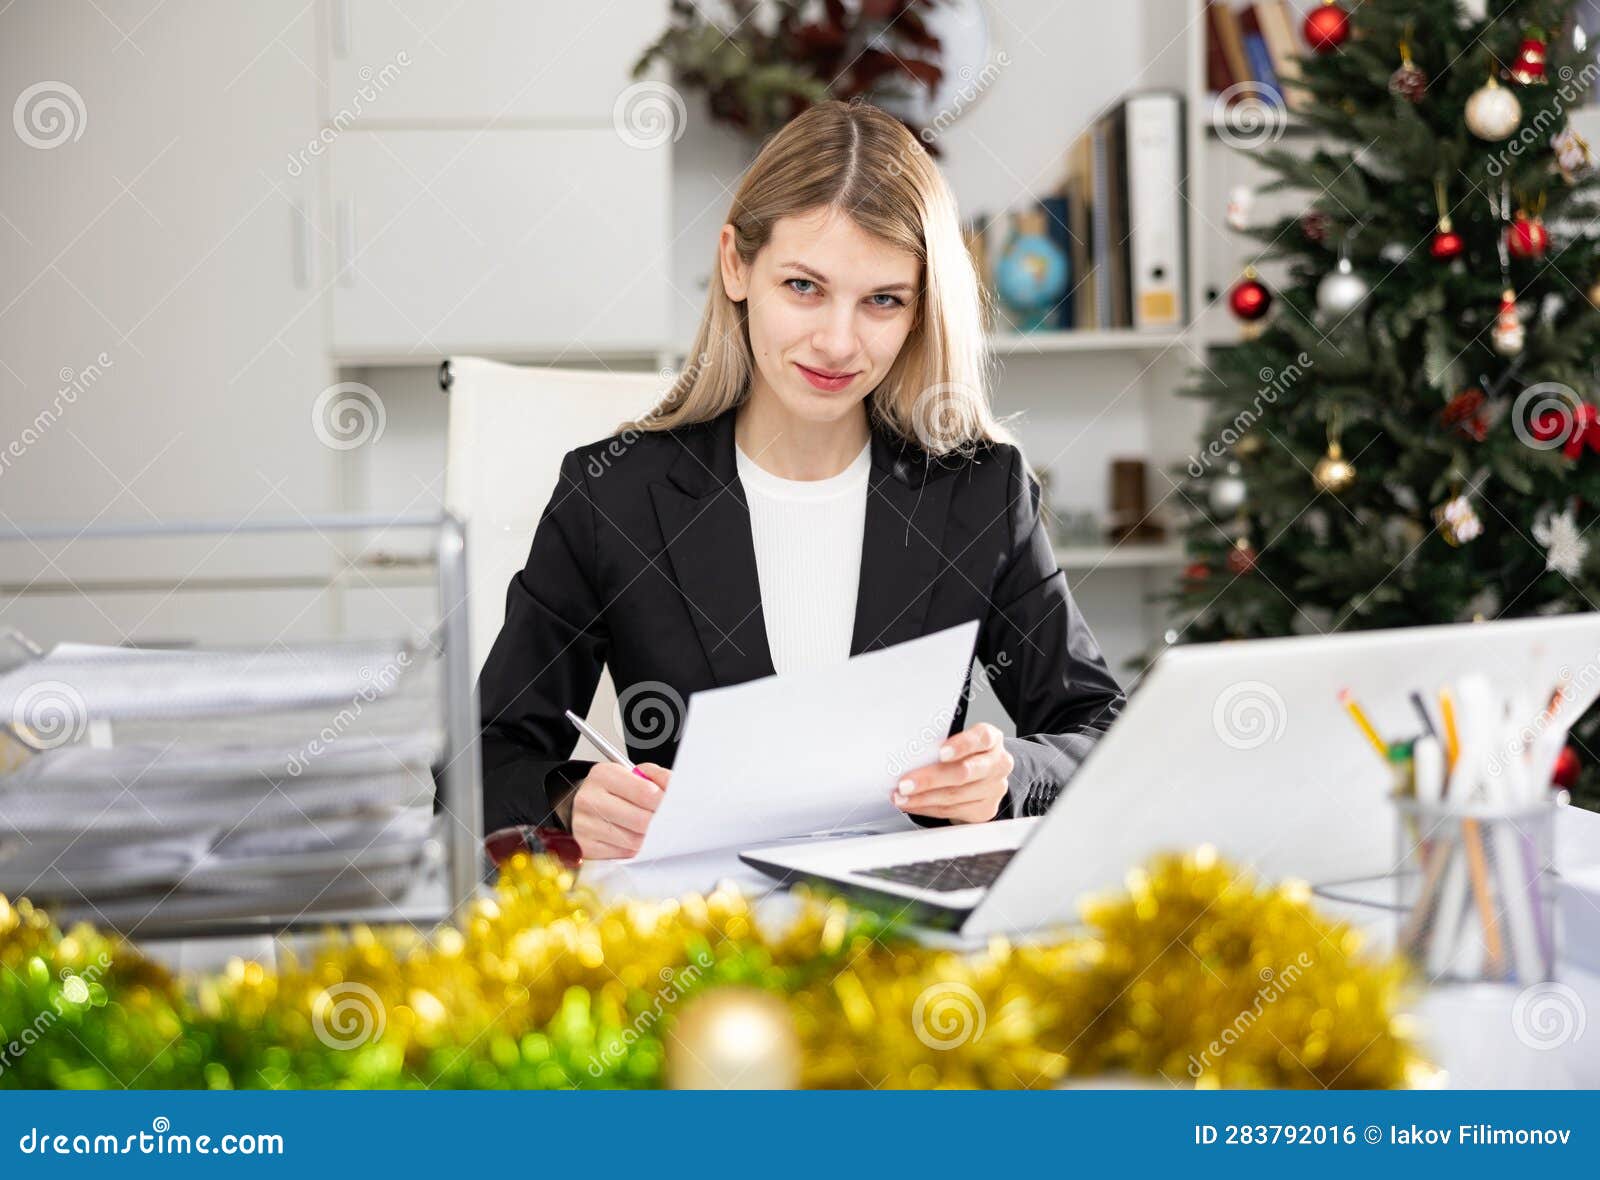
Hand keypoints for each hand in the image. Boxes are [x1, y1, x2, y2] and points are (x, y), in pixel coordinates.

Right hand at [570, 762, 669, 858]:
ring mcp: (584, 825)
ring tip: (650, 829)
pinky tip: (634, 839)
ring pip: (633, 841)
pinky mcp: (586, 847)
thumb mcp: (636, 775)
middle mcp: (589, 799)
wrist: (590, 806)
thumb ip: (658, 777)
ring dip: (648, 838)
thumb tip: (676, 788)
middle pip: (641, 820)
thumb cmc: (617, 791)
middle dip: (659, 823)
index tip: (672, 805)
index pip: (645, 792)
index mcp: (603, 775)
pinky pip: (623, 854)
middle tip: (667, 821)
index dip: (665, 802)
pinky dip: (634, 849)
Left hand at [893, 722, 1010, 823]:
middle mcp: (997, 764)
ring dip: (922, 798)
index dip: (961, 745)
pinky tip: (913, 804)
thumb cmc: (964, 754)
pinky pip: (951, 810)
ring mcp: (994, 789)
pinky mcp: (985, 809)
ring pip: (955, 795)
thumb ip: (940, 745)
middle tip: (905, 783)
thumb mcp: (957, 741)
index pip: (981, 738)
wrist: (981, 777)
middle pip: (964, 772)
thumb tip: (908, 755)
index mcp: (991, 740)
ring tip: (901, 797)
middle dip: (930, 779)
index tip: (940, 753)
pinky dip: (927, 808)